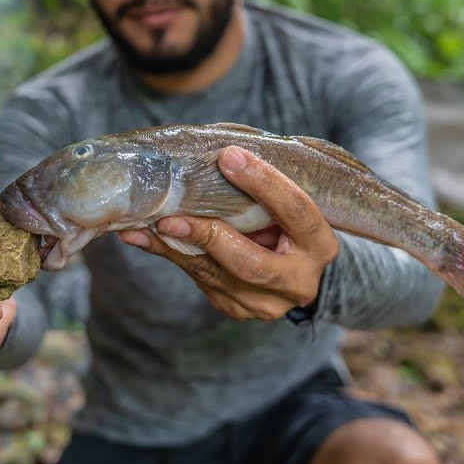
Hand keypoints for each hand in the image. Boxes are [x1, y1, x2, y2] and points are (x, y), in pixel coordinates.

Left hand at [116, 146, 338, 321]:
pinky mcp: (238, 309)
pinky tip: (143, 238)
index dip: (265, 183)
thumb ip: (264, 190)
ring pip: (215, 275)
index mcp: (320, 245)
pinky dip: (170, 255)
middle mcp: (298, 281)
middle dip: (208, 237)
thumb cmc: (288, 226)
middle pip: (249, 262)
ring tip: (144, 225)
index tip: (229, 157)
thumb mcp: (290, 208)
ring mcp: (267, 303)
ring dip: (176, 247)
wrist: (295, 275)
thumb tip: (218, 154)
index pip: (296, 211)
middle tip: (172, 218)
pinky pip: (199, 280)